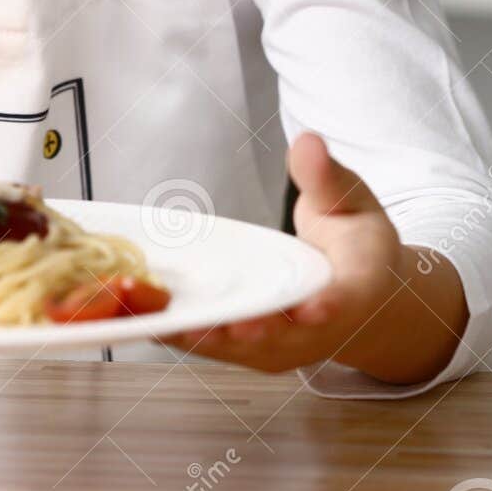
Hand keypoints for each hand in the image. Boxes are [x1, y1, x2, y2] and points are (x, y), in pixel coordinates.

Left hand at [163, 132, 468, 383]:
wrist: (359, 293)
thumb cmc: (356, 242)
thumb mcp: (352, 202)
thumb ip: (327, 178)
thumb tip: (308, 142)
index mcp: (353, 294)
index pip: (337, 304)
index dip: (321, 310)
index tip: (306, 309)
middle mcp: (312, 333)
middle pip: (274, 338)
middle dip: (238, 332)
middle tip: (205, 323)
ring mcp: (275, 347)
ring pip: (230, 347)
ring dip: (186, 333)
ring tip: (143, 314)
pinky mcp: (243, 348)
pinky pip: (207, 340)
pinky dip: (172, 329)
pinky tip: (132, 314)